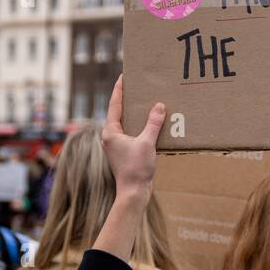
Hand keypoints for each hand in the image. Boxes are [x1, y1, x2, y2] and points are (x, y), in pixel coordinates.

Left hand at [101, 75, 164, 194]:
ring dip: (135, 113)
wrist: (134, 192)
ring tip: (145, 101)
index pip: (114, 105)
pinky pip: (132, 133)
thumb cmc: (136, 169)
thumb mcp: (147, 143)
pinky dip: (140, 126)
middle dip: (128, 100)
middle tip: (136, 85)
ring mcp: (117, 145)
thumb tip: (159, 106)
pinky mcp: (125, 152)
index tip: (123, 76)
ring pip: (126, 123)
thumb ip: (153, 123)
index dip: (119, 90)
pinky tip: (151, 123)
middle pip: (119, 112)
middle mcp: (111, 137)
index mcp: (110, 132)